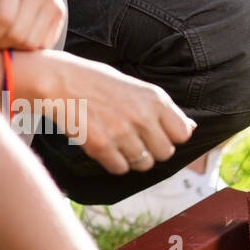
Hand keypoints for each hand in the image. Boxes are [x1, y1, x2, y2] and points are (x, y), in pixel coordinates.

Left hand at [0, 0, 66, 50]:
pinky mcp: (60, 13)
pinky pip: (45, 42)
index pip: (3, 18)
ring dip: (15, 49)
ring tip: (3, 42)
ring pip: (33, 42)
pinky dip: (30, 48)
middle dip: (1, 45)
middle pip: (19, 33)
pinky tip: (18, 41)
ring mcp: (52, 2)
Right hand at [24, 50, 195, 174]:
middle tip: (135, 139)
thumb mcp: (138, 88)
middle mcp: (142, 117)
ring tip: (118, 141)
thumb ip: (163, 110)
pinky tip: (105, 146)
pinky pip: (120, 169)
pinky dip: (114, 163)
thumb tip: (191, 128)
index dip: (171, 137)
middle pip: (165, 153)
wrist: (59, 80)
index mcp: (155, 100)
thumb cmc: (99, 83)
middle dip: (153, 150)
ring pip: (144, 164)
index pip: (183, 134)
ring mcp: (122, 132)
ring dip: (133, 158)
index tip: (157, 132)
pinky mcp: (101, 146)